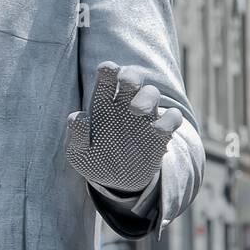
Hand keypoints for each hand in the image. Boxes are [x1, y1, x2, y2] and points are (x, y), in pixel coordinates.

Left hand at [66, 61, 181, 192]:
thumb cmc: (94, 159)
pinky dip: (168, 119)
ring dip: (147, 97)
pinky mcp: (162, 132)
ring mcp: (145, 117)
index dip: (108, 71)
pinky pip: (173, 117)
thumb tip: (77, 117)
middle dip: (131, 76)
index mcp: (103, 103)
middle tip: (127, 83)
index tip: (108, 68)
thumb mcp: (78, 153)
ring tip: (136, 110)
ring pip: (152, 93)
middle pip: (132, 79)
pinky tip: (157, 130)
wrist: (117, 181)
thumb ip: (76, 136)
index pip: (107, 79)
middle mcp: (125, 104)